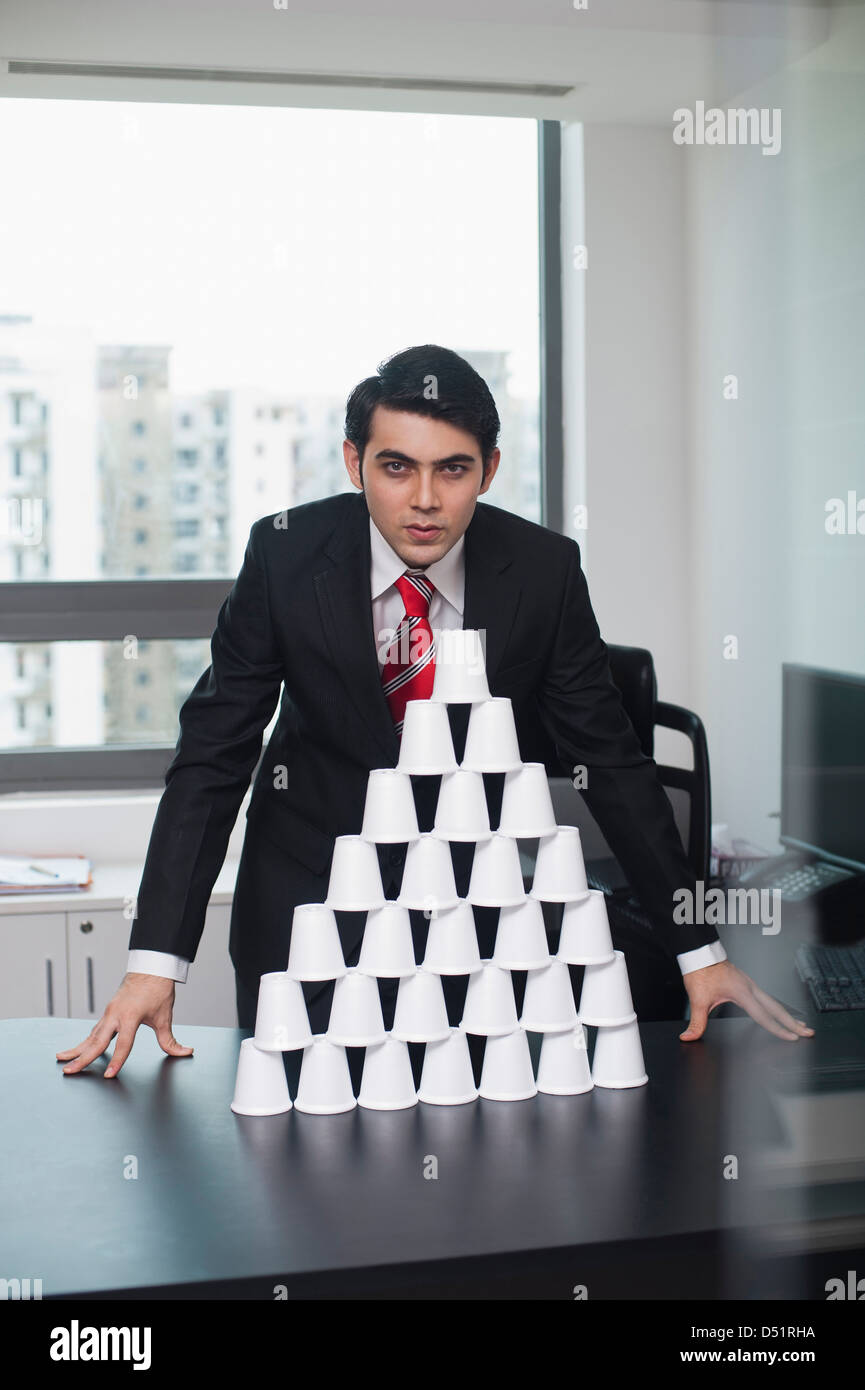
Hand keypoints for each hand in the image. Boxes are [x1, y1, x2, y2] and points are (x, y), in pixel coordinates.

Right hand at [55, 972, 193, 1077]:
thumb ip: (171, 1040)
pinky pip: (94, 1030)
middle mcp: (115, 1015)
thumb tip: (186, 1052)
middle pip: (97, 1041)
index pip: (123, 1044)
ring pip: (91, 1035)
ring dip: (77, 1049)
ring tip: (62, 1061)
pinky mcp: (107, 1012)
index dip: (117, 1061)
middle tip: (69, 1071)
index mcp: (131, 1016)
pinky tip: (76, 1050)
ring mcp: (109, 1012)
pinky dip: (84, 1041)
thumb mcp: (165, 1017)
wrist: (150, 968)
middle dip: (82, 1058)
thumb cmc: (158, 990)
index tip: (109, 1075)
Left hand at [680, 960, 814, 1041]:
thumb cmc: (700, 972)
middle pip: (777, 1007)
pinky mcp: (746, 983)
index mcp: (742, 992)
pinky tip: (778, 1012)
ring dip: (787, 1014)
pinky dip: (776, 1007)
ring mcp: (750, 984)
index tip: (791, 1037)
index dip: (778, 1029)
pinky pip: (766, 997)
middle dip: (793, 1021)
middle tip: (808, 1032)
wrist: (699, 954)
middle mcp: (750, 987)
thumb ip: (696, 1022)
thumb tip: (689, 1037)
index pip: (763, 1015)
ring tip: (800, 1025)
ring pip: (773, 1002)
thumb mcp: (697, 999)